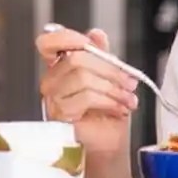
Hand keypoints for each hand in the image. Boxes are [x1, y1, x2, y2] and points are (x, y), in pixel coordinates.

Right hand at [36, 26, 138, 154]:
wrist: (108, 144)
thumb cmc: (106, 113)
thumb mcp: (109, 78)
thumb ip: (101, 55)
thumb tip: (96, 33)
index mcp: (61, 67)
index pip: (48, 43)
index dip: (67, 37)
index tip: (89, 43)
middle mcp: (52, 81)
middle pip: (76, 59)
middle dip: (110, 69)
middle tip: (129, 81)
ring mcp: (53, 99)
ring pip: (83, 77)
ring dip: (113, 87)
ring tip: (127, 98)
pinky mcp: (60, 116)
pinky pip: (86, 97)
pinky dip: (109, 101)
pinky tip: (119, 108)